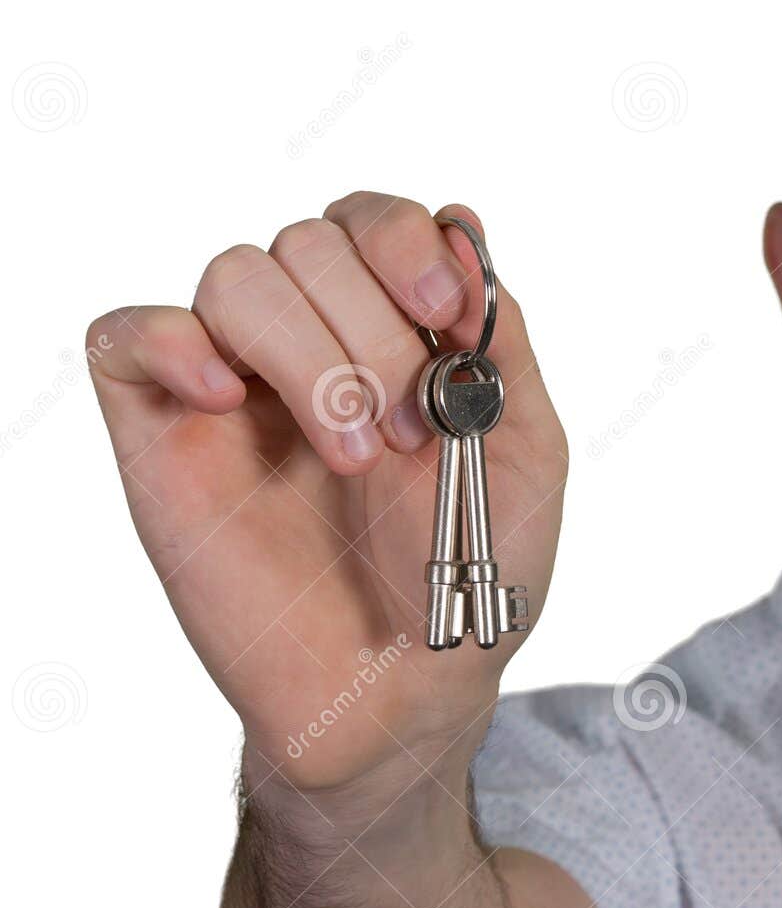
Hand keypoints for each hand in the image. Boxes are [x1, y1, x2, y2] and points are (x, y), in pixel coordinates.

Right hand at [88, 192, 567, 793]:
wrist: (402, 684)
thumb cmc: (467, 571)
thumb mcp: (526, 453)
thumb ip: (499, 340)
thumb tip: (463, 224)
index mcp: (397, 332)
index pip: (377, 222)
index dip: (406, 243)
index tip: (443, 312)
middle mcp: (314, 339)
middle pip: (312, 241)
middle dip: (372, 330)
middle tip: (408, 434)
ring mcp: (236, 381)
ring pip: (237, 275)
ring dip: (306, 354)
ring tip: (352, 456)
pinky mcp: (165, 431)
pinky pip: (128, 332)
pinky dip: (175, 343)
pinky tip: (227, 398)